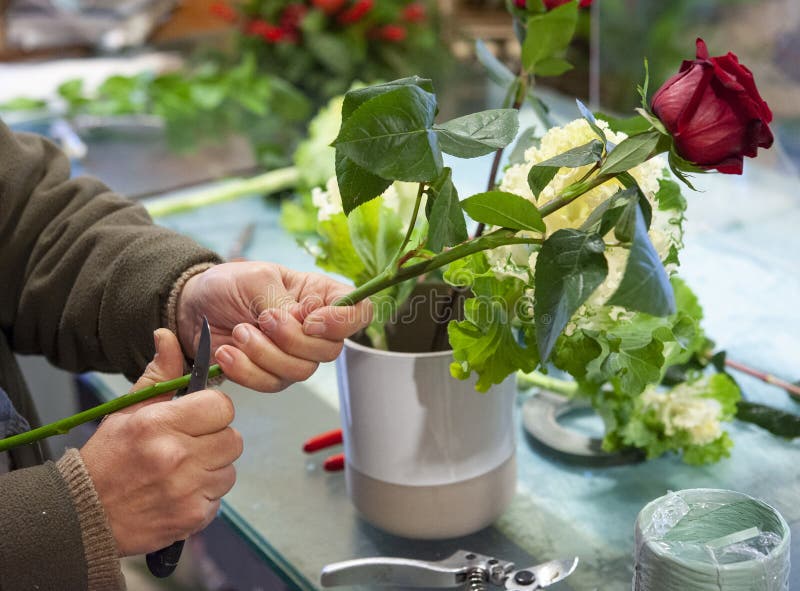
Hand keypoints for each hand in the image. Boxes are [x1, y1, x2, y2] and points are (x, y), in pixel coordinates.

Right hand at [80, 329, 242, 555]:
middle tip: (189, 445)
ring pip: (229, 469)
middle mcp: (176, 456)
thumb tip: (168, 335)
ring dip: (212, 469)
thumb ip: (158, 374)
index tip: (198, 416)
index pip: (221, 406)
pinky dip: (204, 496)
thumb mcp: (127, 411)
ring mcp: (186, 489)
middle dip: (215, 439)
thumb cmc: (107, 458)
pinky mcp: (193, 517)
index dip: (212, 410)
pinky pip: (219, 498)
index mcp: (159, 424)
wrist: (84, 516)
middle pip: (233, 439)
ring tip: (181, 470)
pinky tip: (179, 492)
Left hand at [176, 262, 372, 391]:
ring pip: (301, 371)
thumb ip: (284, 302)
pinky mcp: (271, 373)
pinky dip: (247, 371)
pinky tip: (226, 353)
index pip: (359, 312)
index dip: (343, 322)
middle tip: (263, 320)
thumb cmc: (229, 284)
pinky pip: (271, 384)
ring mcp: (295, 354)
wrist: (192, 306)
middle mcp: (315, 328)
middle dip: (293, 340)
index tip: (309, 320)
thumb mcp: (257, 279)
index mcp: (321, 295)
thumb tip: (302, 325)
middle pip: (330, 350)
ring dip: (266, 355)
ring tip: (238, 333)